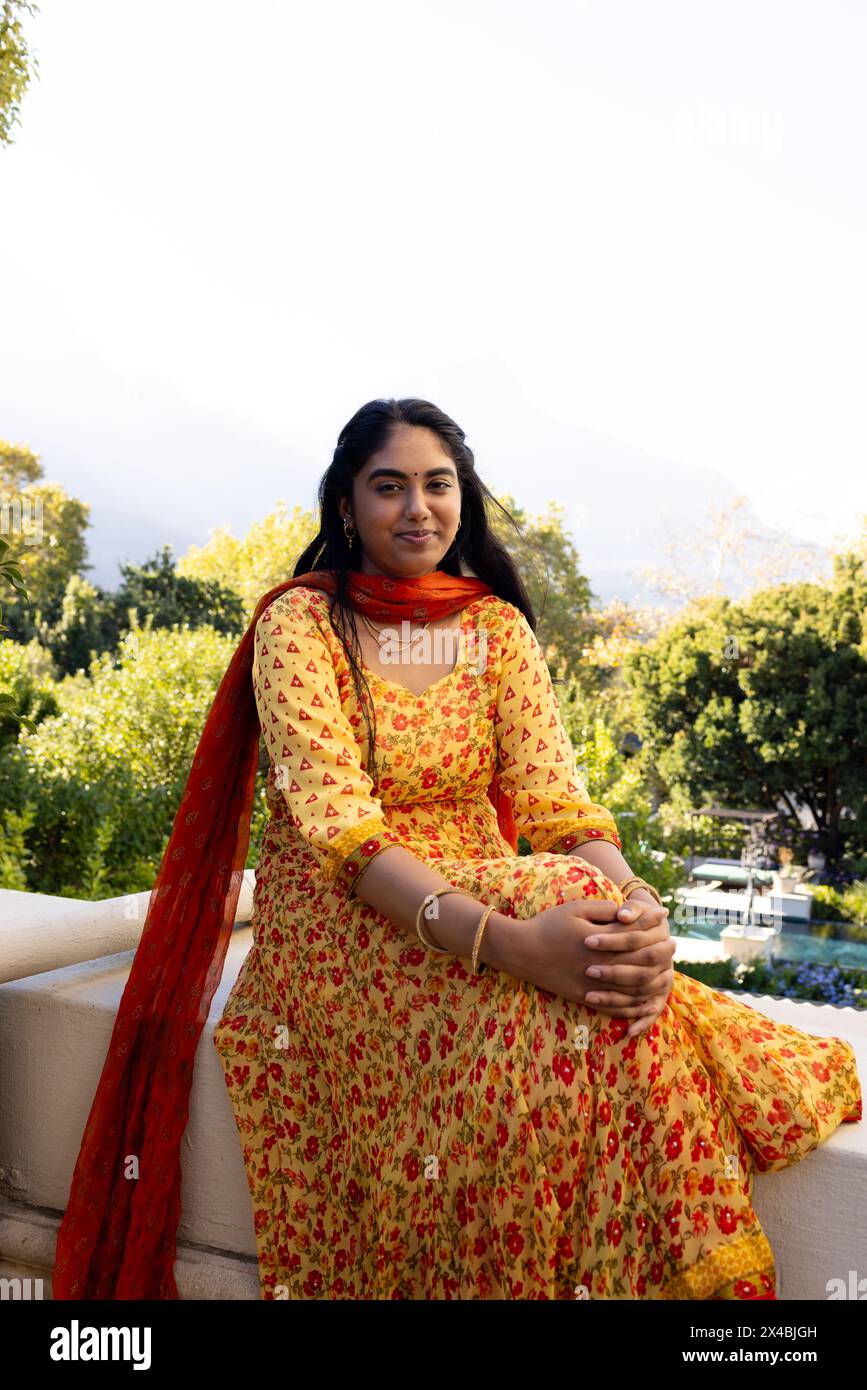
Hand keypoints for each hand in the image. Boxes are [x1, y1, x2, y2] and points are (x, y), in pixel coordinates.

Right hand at [510, 899, 673, 1031]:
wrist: (522, 952)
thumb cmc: (548, 925)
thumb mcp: (576, 909)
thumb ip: (604, 910)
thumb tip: (628, 913)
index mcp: (599, 941)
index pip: (634, 932)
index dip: (651, 922)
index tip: (665, 914)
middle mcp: (599, 965)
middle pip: (640, 962)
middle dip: (660, 952)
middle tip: (674, 944)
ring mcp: (593, 985)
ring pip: (633, 989)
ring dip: (654, 980)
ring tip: (668, 972)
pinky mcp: (586, 998)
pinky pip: (616, 1007)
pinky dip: (635, 1007)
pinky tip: (648, 1001)